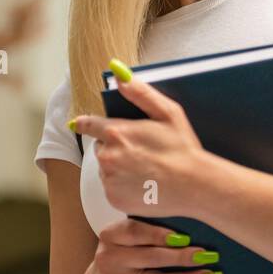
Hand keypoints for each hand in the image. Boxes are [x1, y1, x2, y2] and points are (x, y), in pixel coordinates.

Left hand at [73, 68, 206, 216]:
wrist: (194, 186)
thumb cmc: (183, 148)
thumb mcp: (167, 112)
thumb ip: (140, 92)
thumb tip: (119, 75)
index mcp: (116, 132)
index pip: (89, 124)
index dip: (86, 123)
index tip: (79, 124)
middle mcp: (107, 156)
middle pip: (101, 147)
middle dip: (114, 146)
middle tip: (139, 150)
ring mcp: (109, 179)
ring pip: (106, 168)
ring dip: (118, 166)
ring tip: (144, 168)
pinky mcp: (114, 198)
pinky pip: (112, 188)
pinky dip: (122, 186)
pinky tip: (142, 183)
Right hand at [89, 217, 222, 273]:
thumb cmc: (124, 257)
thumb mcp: (126, 240)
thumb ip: (148, 232)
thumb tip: (192, 231)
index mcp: (110, 235)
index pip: (135, 231)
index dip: (161, 234)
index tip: (187, 237)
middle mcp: (108, 258)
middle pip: (150, 258)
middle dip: (182, 257)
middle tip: (208, 256)